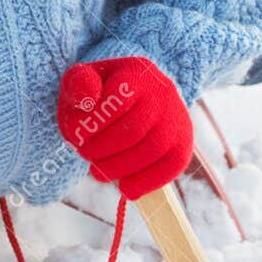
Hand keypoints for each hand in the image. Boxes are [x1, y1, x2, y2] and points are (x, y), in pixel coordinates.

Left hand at [56, 56, 193, 199]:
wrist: (135, 97)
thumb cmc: (101, 93)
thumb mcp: (83, 80)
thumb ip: (78, 84)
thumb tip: (88, 98)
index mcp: (136, 73)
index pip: (117, 102)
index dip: (94, 127)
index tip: (77, 138)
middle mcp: (163, 91)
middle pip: (134, 130)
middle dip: (104, 151)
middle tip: (87, 157)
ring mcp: (177, 117)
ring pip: (153, 149)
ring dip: (121, 169)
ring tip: (100, 174)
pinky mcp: (184, 141)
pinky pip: (172, 165)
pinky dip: (148, 182)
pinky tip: (127, 189)